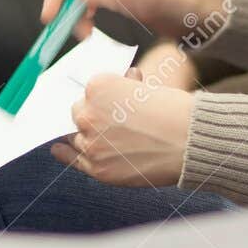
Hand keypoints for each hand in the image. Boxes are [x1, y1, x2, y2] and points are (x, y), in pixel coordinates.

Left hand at [52, 71, 192, 185]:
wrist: (190, 141)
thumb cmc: (174, 111)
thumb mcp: (147, 87)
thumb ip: (126, 86)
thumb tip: (125, 80)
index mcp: (98, 87)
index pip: (88, 91)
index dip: (100, 98)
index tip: (108, 104)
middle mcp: (88, 114)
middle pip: (78, 113)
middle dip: (91, 116)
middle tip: (109, 122)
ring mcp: (91, 143)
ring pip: (76, 137)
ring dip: (84, 136)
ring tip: (96, 138)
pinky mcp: (98, 168)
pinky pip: (74, 160)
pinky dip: (65, 154)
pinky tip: (58, 150)